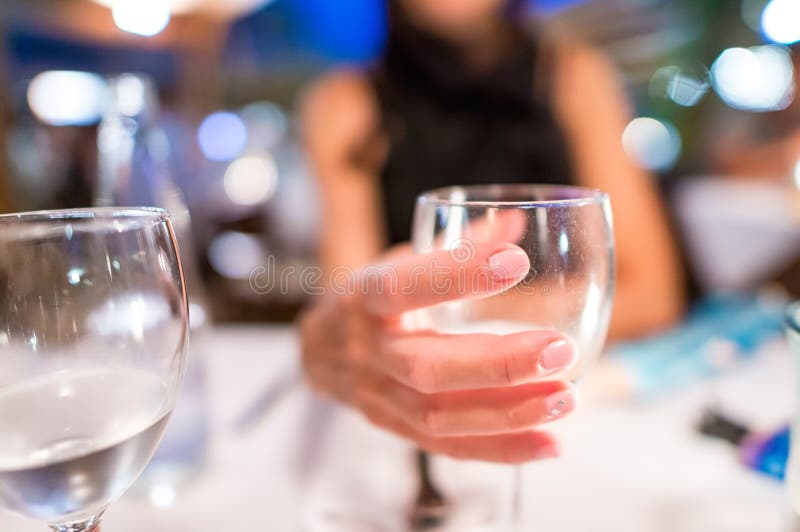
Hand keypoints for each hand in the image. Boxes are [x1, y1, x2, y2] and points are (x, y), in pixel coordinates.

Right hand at [299, 242, 576, 463]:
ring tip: (566, 399)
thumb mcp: (397, 261)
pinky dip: (501, 449)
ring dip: (508, 413)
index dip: (455, 274)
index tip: (515, 259)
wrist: (316, 352)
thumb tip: (520, 220)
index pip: (403, 286)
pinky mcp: (393, 428)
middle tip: (559, 350)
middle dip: (497, 363)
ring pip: (439, 416)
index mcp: (364, 297)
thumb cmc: (368, 299)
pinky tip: (550, 443)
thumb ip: (457, 244)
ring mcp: (377, 397)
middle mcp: (367, 351)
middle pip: (426, 366)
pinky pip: (447, 447)